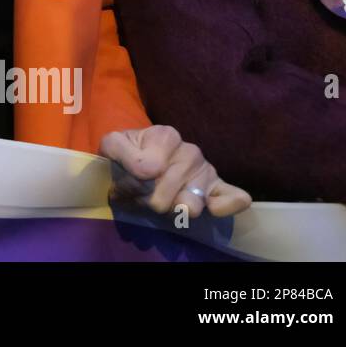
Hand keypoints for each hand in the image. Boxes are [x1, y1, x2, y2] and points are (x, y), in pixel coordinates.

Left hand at [100, 125, 251, 218]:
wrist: (141, 163)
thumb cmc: (128, 154)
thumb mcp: (112, 145)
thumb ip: (120, 150)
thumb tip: (150, 170)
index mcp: (166, 136)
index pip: (147, 170)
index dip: (130, 182)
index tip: (126, 178)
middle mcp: (191, 151)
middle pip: (164, 196)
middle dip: (147, 200)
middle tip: (141, 193)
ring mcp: (207, 170)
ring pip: (190, 206)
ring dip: (170, 211)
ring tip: (162, 200)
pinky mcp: (219, 188)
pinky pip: (233, 198)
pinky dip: (225, 206)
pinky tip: (211, 208)